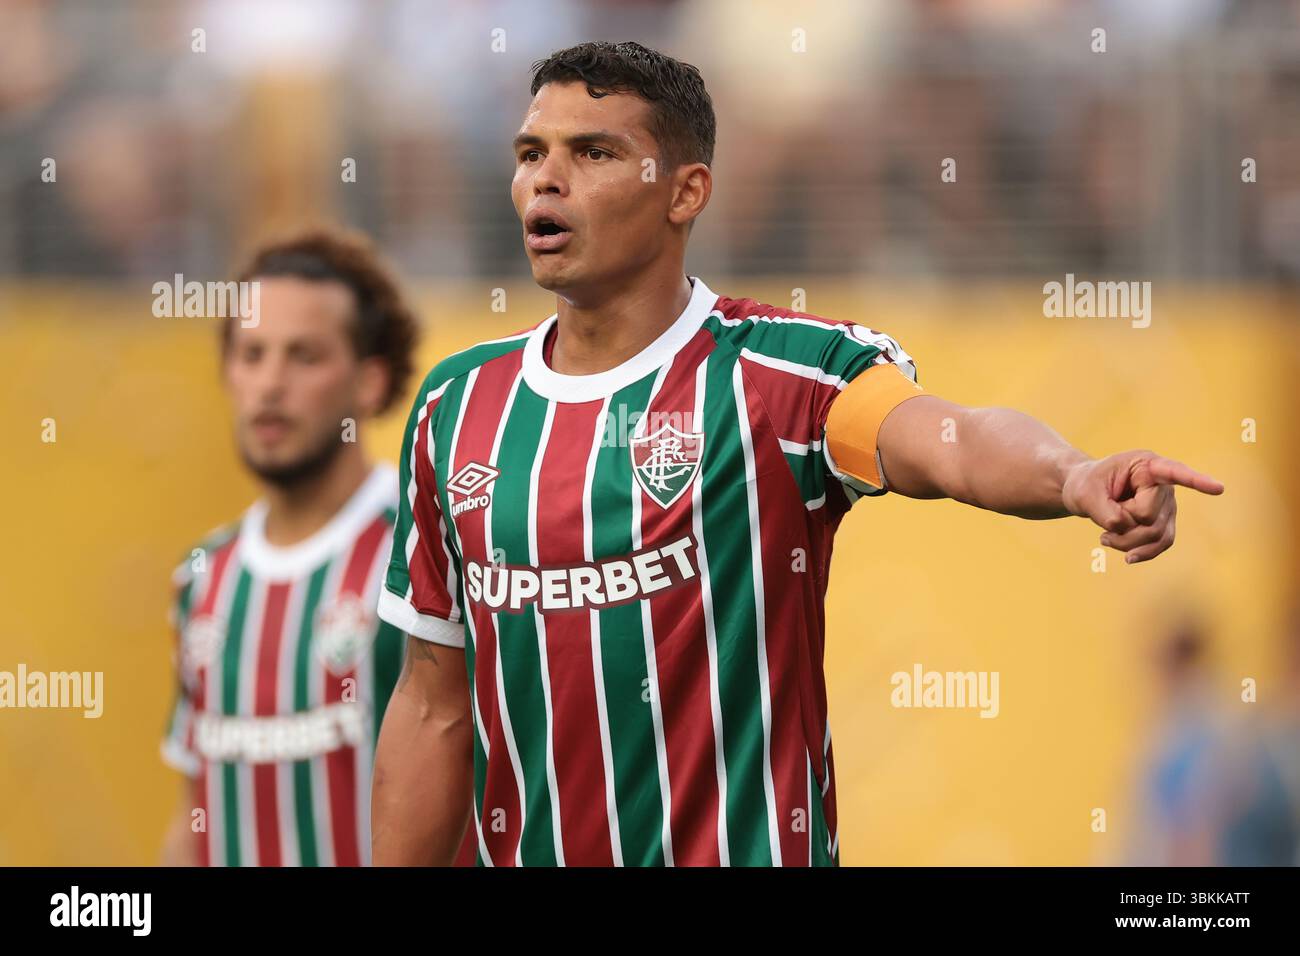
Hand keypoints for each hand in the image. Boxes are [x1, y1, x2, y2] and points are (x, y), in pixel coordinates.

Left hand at [1061, 450, 1223, 563]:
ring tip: (1104, 537)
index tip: (1218, 488)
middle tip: (1103, 514)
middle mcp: (1164, 484)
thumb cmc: (1087, 485)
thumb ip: (1103, 510)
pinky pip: (1162, 544)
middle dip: (1122, 523)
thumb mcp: (1085, 493)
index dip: (1196, 481)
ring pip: (1156, 535)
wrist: (1087, 492)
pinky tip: (1127, 557)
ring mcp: (1167, 505)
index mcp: (1146, 465)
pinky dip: (1143, 553)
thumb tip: (1124, 526)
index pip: (1174, 472)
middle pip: (1150, 515)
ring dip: (1127, 542)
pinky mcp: (1164, 523)